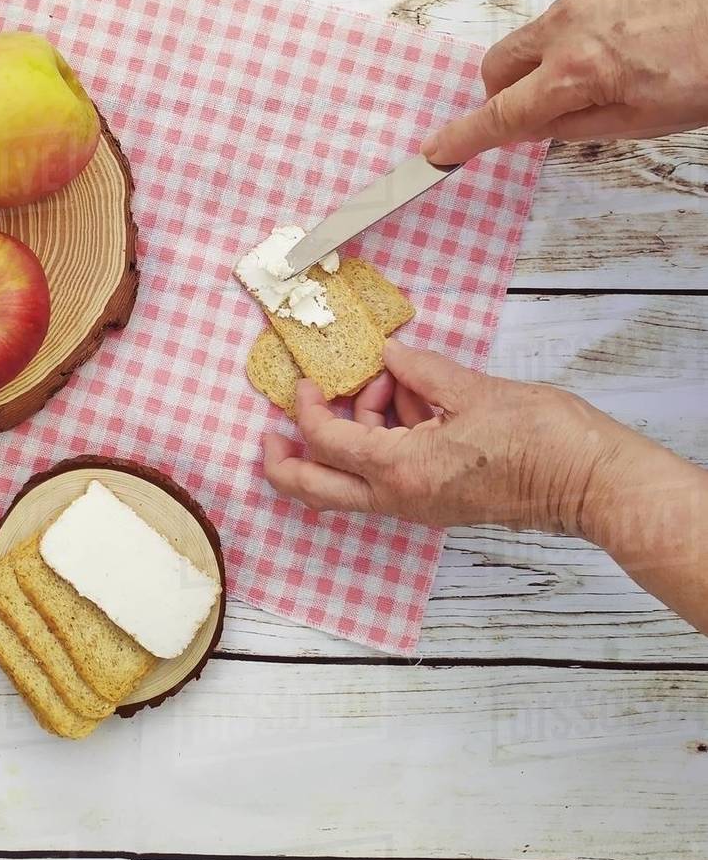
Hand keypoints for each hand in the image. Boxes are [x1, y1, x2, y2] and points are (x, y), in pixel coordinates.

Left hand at [263, 338, 647, 536]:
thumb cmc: (539, 439)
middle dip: (283, 463)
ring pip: (352, 479)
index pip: (326, 442)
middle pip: (315, 491)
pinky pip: (387, 474)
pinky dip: (386, 438)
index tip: (306, 382)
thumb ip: (419, 370)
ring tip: (393, 381)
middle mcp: (400, 498)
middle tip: (270, 432)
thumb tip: (387, 354)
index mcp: (401, 470)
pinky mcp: (435, 501)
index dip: (306, 408)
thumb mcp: (471, 389)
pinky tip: (414, 399)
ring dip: (355, 430)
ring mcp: (417, 505)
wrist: (588, 482)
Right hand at [423, 0, 707, 163]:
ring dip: (536, 69)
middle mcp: (568, 28)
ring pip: (527, 42)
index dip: (465, 137)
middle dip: (501, 96)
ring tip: (590, 82)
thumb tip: (530, 127)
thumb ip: (572, 126)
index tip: (436, 151)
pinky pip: (558, 19)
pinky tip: (607, 52)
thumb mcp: (641, 121)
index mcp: (577, 72)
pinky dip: (563, 43)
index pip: (503, 114)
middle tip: (532, 116)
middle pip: (497, 67)